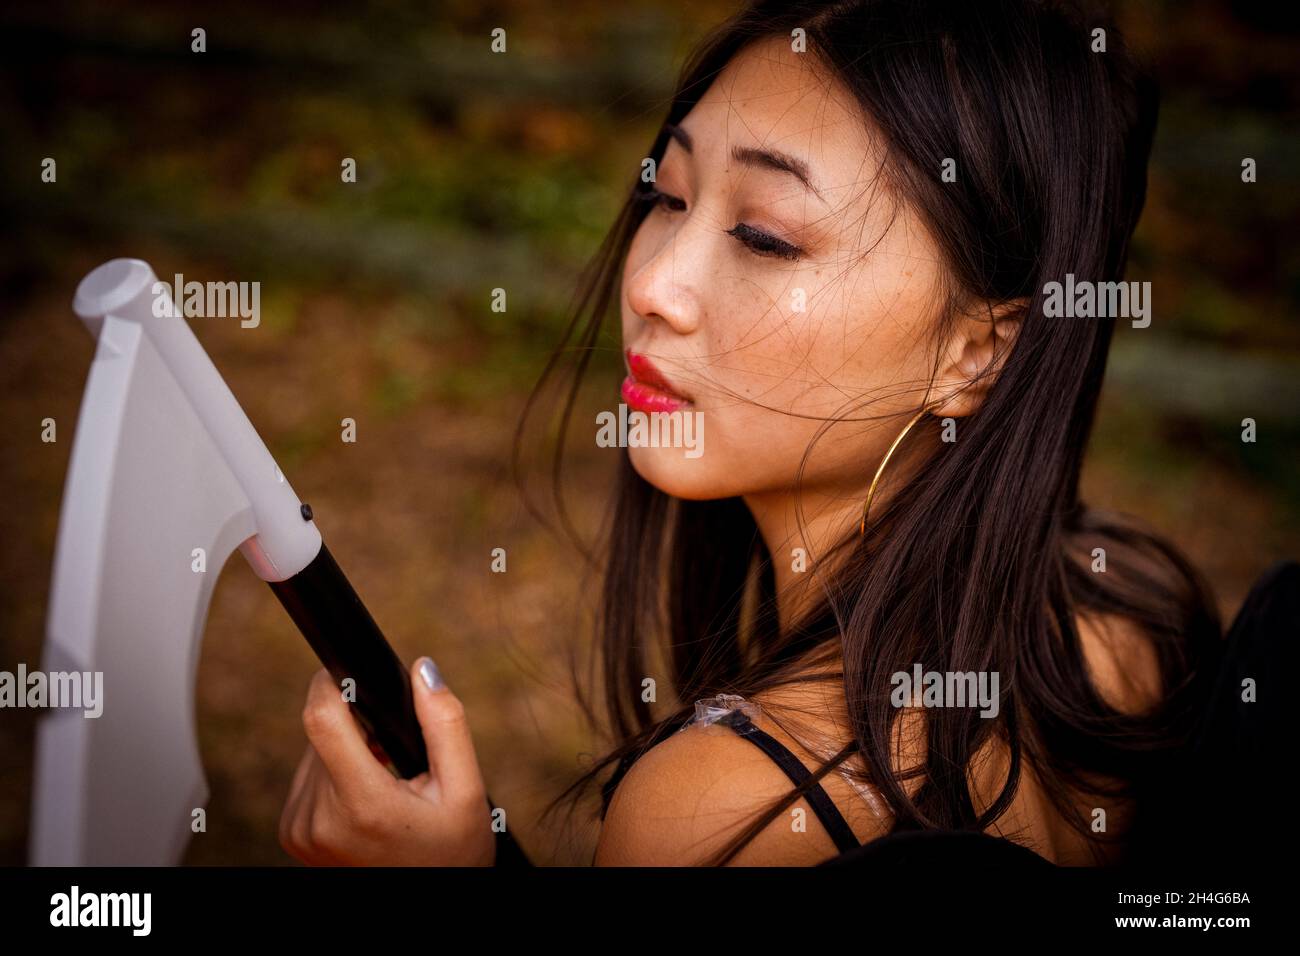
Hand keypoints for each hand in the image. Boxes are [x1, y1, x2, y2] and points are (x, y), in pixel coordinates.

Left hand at [279, 658, 495, 865]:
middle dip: (358, 731)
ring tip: (386, 787)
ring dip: (346, 754)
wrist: (428, 904)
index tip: (345, 671)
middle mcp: (319, 819)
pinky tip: (366, 803)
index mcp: (363, 804)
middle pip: (324, 734)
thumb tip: (423, 669)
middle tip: (398, 759)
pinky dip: (334, 778)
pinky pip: (308, 779)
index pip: (322, 720)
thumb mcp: (466, 790)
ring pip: (314, 754)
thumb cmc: (452, 853)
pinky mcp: (292, 835)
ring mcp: (300, 830)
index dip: (330, 684)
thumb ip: (445, 724)